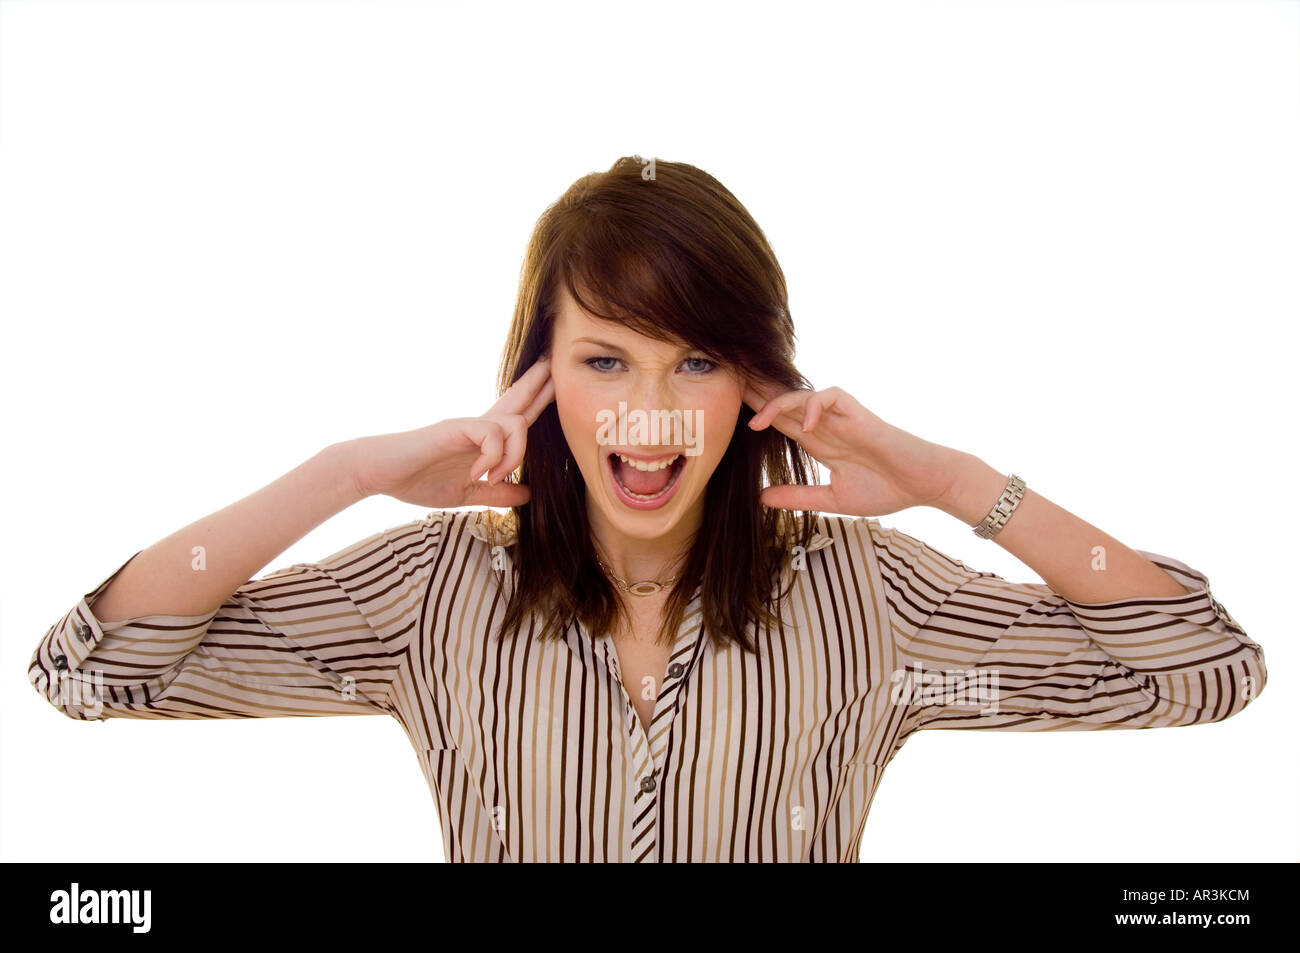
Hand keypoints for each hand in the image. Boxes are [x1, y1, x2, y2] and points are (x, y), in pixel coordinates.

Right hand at [344, 356, 554, 507]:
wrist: (380, 474)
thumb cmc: (417, 480)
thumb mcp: (468, 494)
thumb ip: (497, 493)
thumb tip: (528, 494)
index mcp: (483, 440)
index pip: (520, 416)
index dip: (540, 398)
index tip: (557, 380)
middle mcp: (480, 426)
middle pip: (520, 398)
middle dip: (541, 381)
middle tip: (558, 358)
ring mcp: (469, 425)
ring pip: (516, 424)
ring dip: (514, 455)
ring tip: (492, 479)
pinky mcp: (455, 429)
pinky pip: (492, 435)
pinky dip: (494, 459)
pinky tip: (477, 474)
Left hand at [743, 380, 968, 516]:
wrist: (923, 486)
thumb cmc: (886, 490)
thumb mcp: (832, 499)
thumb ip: (798, 496)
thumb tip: (760, 497)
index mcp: (816, 441)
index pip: (778, 420)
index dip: (752, 413)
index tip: (723, 413)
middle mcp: (824, 424)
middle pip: (782, 400)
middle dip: (753, 394)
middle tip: (722, 389)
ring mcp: (840, 417)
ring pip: (801, 395)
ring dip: (777, 403)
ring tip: (757, 424)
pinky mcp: (859, 414)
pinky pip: (831, 396)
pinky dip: (815, 405)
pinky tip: (805, 425)